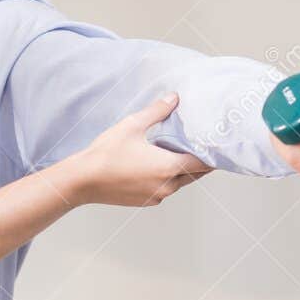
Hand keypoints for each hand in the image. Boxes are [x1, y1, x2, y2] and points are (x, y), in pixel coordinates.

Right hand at [74, 93, 213, 206]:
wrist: (82, 180)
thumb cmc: (106, 154)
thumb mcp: (132, 125)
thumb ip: (157, 111)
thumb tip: (173, 98)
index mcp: (169, 167)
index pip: (203, 163)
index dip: (212, 153)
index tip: (217, 145)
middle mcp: (167, 185)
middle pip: (194, 174)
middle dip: (199, 162)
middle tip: (202, 146)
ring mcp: (156, 196)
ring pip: (179, 183)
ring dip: (181, 171)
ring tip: (176, 153)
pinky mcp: (146, 201)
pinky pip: (164, 189)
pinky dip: (166, 179)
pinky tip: (155, 166)